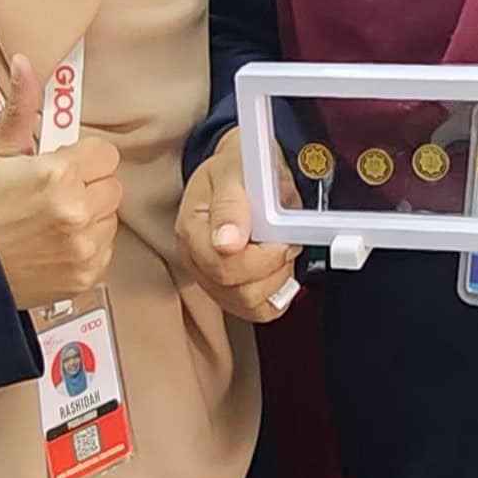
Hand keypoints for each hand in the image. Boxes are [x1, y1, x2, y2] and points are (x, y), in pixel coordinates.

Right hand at [0, 55, 123, 311]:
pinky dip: (88, 245)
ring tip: (55, 220)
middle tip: (56, 194)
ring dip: (92, 215)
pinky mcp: (88, 274)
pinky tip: (58, 244)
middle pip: (112, 185)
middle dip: (89, 185)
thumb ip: (21, 108)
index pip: (105, 153)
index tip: (62, 166)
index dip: (84, 158)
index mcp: (60, 173)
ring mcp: (85, 246)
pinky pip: (105, 248)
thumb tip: (24, 61)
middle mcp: (78, 210)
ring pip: (111, 216)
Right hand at [176, 126, 302, 322]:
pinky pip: (258, 311)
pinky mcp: (230, 290)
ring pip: (250, 305)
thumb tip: (227, 243)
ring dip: (277, 279)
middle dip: (273, 268)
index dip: (261, 258)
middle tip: (285, 239)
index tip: (281, 237)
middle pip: (238, 292)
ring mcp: (211, 278)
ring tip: (281, 247)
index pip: (223, 266)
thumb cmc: (239, 166)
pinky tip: (279, 268)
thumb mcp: (236, 168)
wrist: (243, 168)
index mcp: (192, 229)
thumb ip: (231, 204)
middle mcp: (196, 259)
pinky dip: (277, 294)